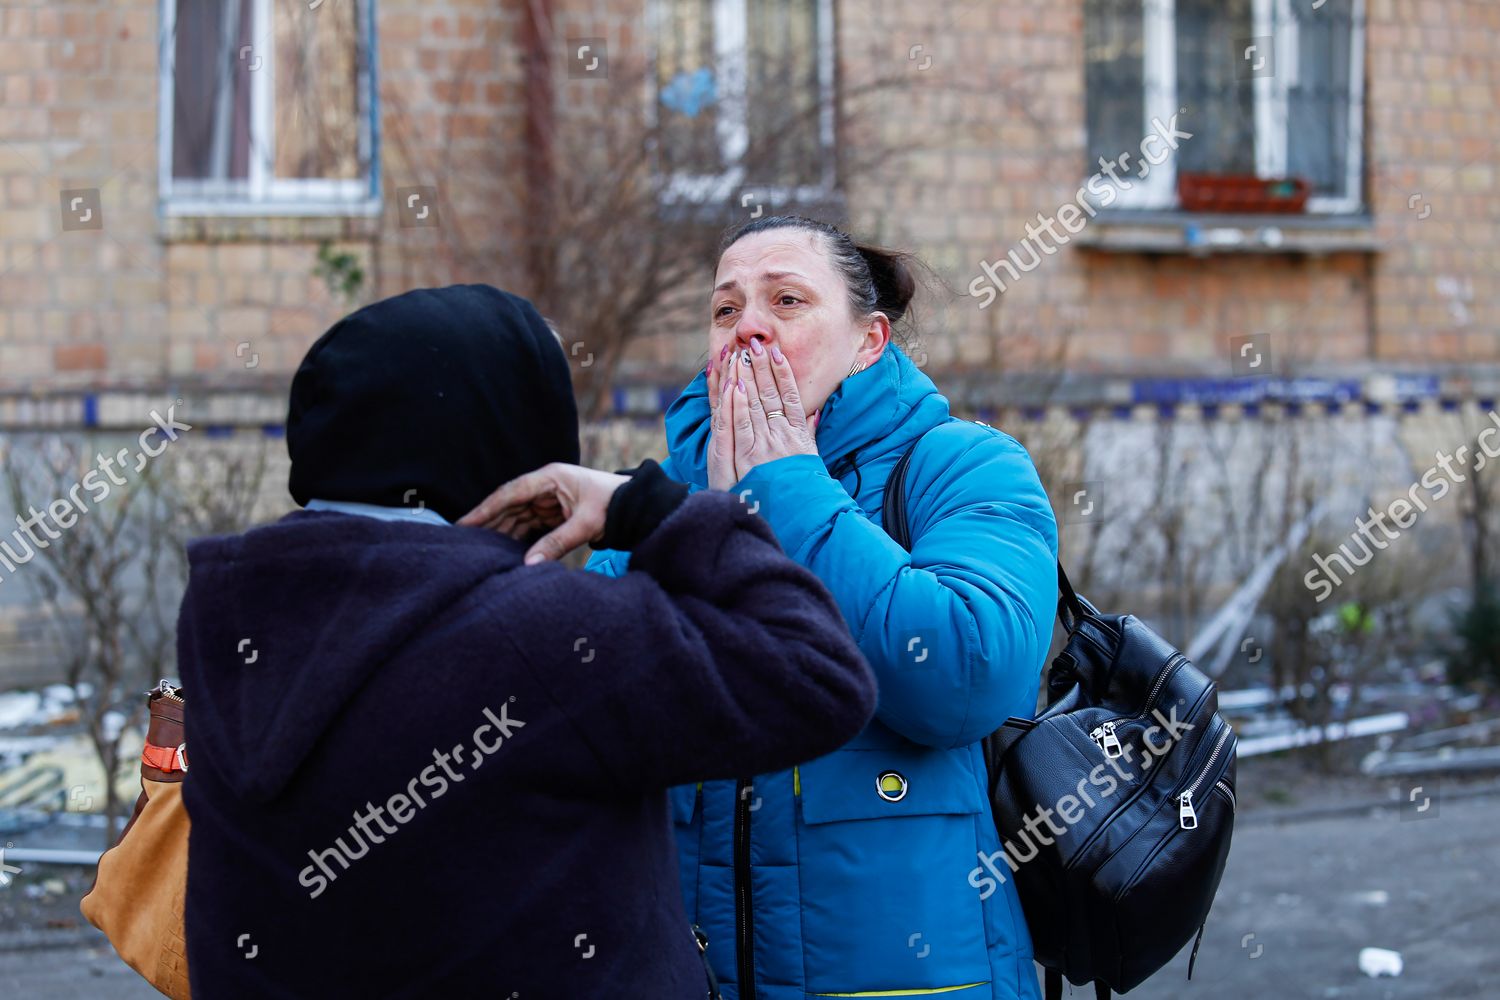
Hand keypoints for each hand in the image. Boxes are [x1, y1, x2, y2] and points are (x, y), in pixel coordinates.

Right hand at [458, 463, 628, 563]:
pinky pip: (528, 526)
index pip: (510, 493)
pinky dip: (517, 538)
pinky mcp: (554, 514)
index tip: (465, 523)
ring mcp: (549, 500)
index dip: (485, 509)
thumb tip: (530, 564)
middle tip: (463, 541)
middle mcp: (545, 486)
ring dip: (500, 533)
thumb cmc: (614, 505)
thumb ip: (557, 543)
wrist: (638, 507)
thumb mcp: (586, 523)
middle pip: (508, 505)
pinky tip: (504, 551)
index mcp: (550, 478)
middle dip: (487, 523)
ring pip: (516, 517)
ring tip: (479, 551)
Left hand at [707, 341, 818, 490]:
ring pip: (755, 404)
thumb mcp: (811, 457)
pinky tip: (734, 385)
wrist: (799, 514)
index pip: (790, 396)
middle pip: (771, 395)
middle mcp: (783, 436)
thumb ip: (809, 434)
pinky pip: (742, 425)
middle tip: (755, 344)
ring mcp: (766, 446)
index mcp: (798, 434)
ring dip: (748, 378)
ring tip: (742, 355)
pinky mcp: (749, 458)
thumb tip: (814, 413)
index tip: (776, 353)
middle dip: (762, 367)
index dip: (782, 373)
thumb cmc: (804, 486)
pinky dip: (738, 403)